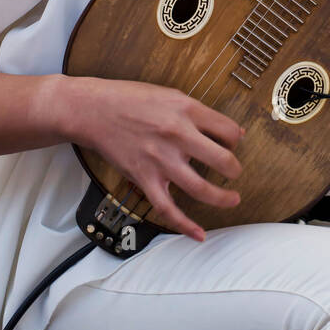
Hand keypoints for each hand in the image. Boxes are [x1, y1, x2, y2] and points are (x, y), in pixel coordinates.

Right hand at [54, 76, 243, 242]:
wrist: (93, 111)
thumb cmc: (130, 99)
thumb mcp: (171, 95)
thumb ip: (199, 113)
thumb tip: (229, 130)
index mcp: (186, 110)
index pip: (228, 130)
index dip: (236, 139)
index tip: (233, 144)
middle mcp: (177, 135)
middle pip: (222, 161)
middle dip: (235, 170)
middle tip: (235, 173)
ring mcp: (160, 160)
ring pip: (200, 189)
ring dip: (222, 198)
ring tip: (232, 199)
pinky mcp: (144, 178)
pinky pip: (167, 208)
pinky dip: (184, 225)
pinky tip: (198, 233)